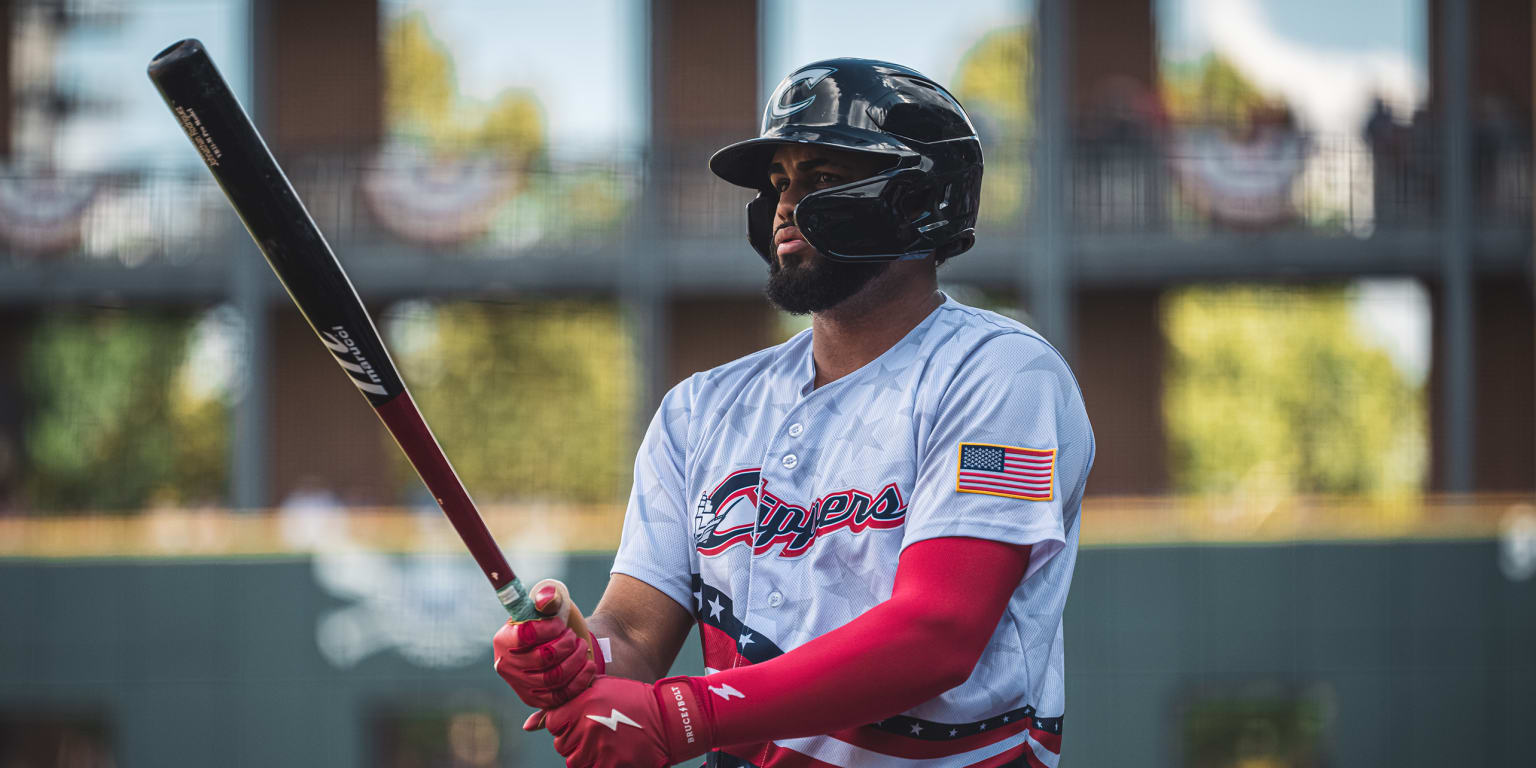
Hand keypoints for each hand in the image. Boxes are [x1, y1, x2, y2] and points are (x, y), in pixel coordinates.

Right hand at [493, 579, 603, 708]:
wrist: (560, 645)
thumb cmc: (552, 622)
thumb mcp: (550, 605)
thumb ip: (548, 597)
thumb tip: (546, 599)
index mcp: (504, 639)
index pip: (525, 635)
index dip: (549, 629)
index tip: (560, 623)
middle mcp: (507, 665)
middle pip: (542, 658)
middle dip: (566, 644)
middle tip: (573, 637)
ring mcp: (521, 685)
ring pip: (553, 678)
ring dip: (575, 661)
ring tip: (582, 648)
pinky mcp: (536, 700)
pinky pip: (559, 697)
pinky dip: (579, 681)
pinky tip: (588, 666)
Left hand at [541, 676, 714, 767]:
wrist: (667, 718)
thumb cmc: (633, 700)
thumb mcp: (601, 689)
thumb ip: (568, 699)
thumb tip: (528, 725)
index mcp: (583, 703)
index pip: (553, 722)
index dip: (565, 722)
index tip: (578, 720)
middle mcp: (587, 725)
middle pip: (561, 744)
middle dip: (574, 740)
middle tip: (595, 732)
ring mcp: (598, 748)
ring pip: (573, 760)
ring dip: (584, 754)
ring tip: (602, 743)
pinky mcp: (611, 764)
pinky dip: (598, 763)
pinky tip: (611, 753)